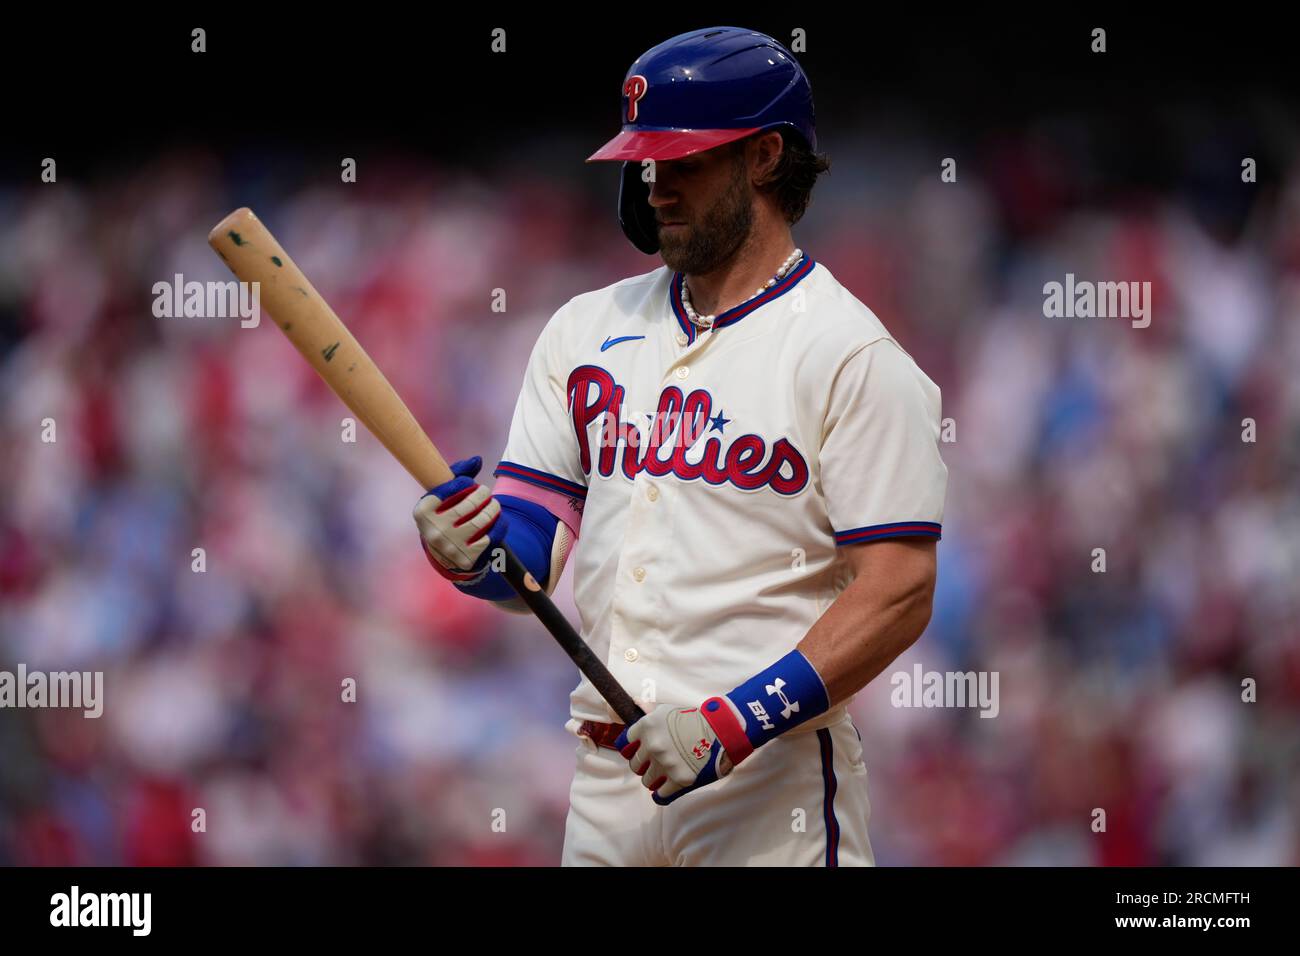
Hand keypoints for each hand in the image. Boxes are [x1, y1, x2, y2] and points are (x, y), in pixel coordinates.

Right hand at [413, 456, 507, 583]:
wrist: (444, 552)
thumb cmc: (445, 514)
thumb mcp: (443, 494)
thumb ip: (459, 472)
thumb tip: (478, 460)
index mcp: (423, 511)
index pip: (449, 488)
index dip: (465, 483)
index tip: (470, 484)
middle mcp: (434, 530)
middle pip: (469, 504)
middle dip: (483, 494)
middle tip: (485, 492)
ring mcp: (450, 546)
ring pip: (483, 520)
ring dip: (494, 508)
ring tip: (494, 504)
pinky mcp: (467, 558)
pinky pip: (492, 536)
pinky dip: (499, 524)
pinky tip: (498, 519)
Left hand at [614, 698, 749, 805]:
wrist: (721, 731)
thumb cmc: (692, 720)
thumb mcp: (668, 710)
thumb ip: (648, 710)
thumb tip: (634, 701)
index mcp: (647, 726)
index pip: (625, 745)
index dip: (632, 749)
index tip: (639, 751)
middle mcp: (653, 745)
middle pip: (635, 765)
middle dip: (644, 765)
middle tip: (655, 762)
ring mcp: (666, 763)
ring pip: (647, 781)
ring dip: (654, 779)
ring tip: (664, 774)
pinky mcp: (679, 779)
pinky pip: (660, 795)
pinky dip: (663, 793)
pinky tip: (667, 787)